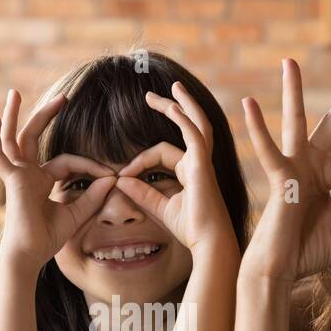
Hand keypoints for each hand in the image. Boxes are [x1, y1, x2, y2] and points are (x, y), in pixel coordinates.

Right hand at [0, 90, 116, 273]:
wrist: (30, 255)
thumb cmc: (48, 239)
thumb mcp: (77, 214)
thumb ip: (94, 195)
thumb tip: (113, 178)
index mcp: (40, 181)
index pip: (66, 162)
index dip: (90, 166)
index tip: (111, 173)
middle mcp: (26, 174)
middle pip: (34, 137)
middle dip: (47, 115)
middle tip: (64, 97)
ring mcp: (17, 175)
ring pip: (14, 138)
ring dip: (15, 115)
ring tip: (14, 92)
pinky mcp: (12, 180)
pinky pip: (1, 155)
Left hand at [113, 82, 234, 252]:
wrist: (209, 244)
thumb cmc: (191, 230)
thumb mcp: (161, 209)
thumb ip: (142, 194)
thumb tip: (120, 182)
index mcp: (192, 171)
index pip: (163, 153)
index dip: (140, 161)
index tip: (122, 175)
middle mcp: (199, 163)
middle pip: (188, 125)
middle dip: (172, 107)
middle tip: (151, 95)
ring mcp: (203, 162)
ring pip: (195, 123)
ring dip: (182, 104)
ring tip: (170, 87)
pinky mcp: (203, 166)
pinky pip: (194, 135)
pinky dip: (183, 120)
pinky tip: (171, 107)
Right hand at [241, 59, 330, 281]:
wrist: (280, 272)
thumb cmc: (306, 253)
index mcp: (325, 177)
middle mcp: (309, 166)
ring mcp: (292, 168)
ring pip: (296, 123)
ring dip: (293, 91)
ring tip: (289, 62)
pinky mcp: (279, 178)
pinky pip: (269, 150)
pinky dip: (257, 129)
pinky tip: (248, 105)